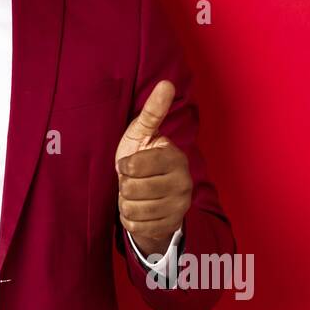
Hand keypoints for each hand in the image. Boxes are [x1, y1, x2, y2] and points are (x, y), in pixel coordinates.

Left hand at [115, 80, 191, 256]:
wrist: (149, 194)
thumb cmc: (142, 157)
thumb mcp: (143, 133)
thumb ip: (153, 111)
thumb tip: (166, 83)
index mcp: (176, 158)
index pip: (135, 166)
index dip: (125, 166)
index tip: (128, 164)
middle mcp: (184, 183)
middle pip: (133, 189)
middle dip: (125, 185)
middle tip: (133, 181)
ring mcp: (179, 207)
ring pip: (133, 209)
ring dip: (126, 202)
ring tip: (135, 194)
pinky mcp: (170, 226)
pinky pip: (136, 226)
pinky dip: (130, 219)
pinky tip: (139, 209)